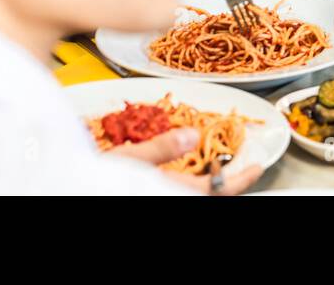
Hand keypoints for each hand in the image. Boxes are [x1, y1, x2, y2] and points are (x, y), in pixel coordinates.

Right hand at [106, 127, 262, 194]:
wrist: (74, 186)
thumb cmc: (95, 177)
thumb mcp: (128, 158)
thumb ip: (162, 147)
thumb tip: (192, 136)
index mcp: (170, 189)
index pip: (219, 190)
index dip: (243, 179)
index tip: (258, 167)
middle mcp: (169, 196)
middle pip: (212, 197)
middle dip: (229, 184)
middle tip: (243, 168)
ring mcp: (159, 196)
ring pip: (195, 195)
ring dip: (212, 186)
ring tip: (219, 170)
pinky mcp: (150, 195)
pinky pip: (181, 193)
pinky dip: (193, 185)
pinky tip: (188, 176)